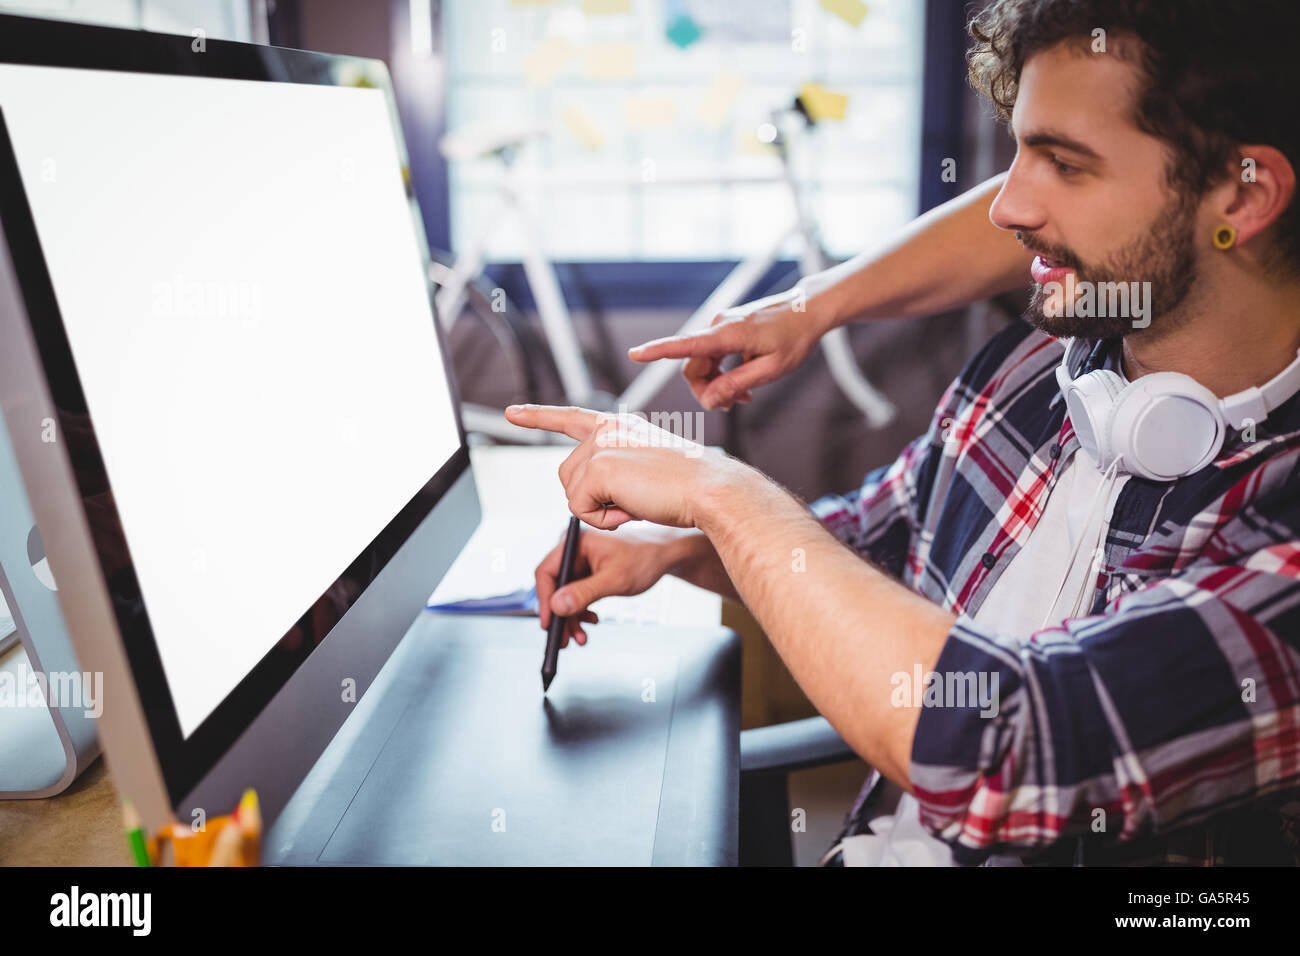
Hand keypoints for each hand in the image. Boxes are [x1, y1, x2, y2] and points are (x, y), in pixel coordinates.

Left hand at [502, 405, 744, 529]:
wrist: (711, 490)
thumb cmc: (689, 488)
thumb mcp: (646, 470)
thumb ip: (615, 471)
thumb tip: (586, 492)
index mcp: (620, 425)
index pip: (569, 417)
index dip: (538, 416)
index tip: (511, 412)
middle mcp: (607, 429)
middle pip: (568, 476)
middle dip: (593, 500)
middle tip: (635, 501)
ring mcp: (601, 446)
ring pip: (573, 495)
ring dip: (601, 512)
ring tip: (638, 503)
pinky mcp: (598, 468)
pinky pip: (580, 510)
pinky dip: (604, 521)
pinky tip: (633, 511)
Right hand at [535, 524, 692, 646]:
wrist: (664, 556)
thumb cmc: (644, 559)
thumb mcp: (614, 580)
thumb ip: (584, 593)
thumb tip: (556, 606)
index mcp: (576, 543)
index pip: (546, 572)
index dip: (544, 600)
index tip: (549, 625)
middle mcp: (574, 550)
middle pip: (554, 586)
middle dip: (560, 615)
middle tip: (564, 640)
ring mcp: (580, 562)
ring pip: (564, 595)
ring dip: (571, 618)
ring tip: (581, 637)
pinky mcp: (587, 572)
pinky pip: (575, 594)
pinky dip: (581, 611)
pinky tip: (591, 621)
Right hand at [626, 287, 830, 410]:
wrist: (809, 310)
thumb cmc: (795, 338)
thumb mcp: (771, 369)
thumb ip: (737, 385)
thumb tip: (708, 401)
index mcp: (728, 334)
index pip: (685, 344)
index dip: (657, 351)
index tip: (634, 354)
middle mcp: (718, 326)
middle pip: (693, 366)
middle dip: (706, 390)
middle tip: (734, 405)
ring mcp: (721, 326)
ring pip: (703, 364)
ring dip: (716, 384)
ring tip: (743, 398)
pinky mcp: (727, 329)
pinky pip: (713, 357)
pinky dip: (722, 374)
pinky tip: (743, 386)